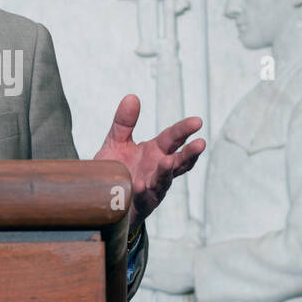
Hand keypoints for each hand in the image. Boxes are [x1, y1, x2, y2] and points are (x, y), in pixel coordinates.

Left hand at [93, 94, 204, 228]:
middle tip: (200, 143)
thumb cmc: (115, 170)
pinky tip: (140, 185)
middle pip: (178, 161)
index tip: (197, 121)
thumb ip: (124, 122)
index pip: (173, 138)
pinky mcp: (140, 204)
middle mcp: (158, 169)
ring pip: (164, 180)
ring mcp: (152, 188)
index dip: (185, 130)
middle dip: (189, 153)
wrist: (101, 197)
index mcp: (155, 152)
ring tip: (167, 162)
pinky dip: (143, 192)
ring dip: (166, 172)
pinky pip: (143, 198)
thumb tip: (132, 97)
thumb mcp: (117, 142)